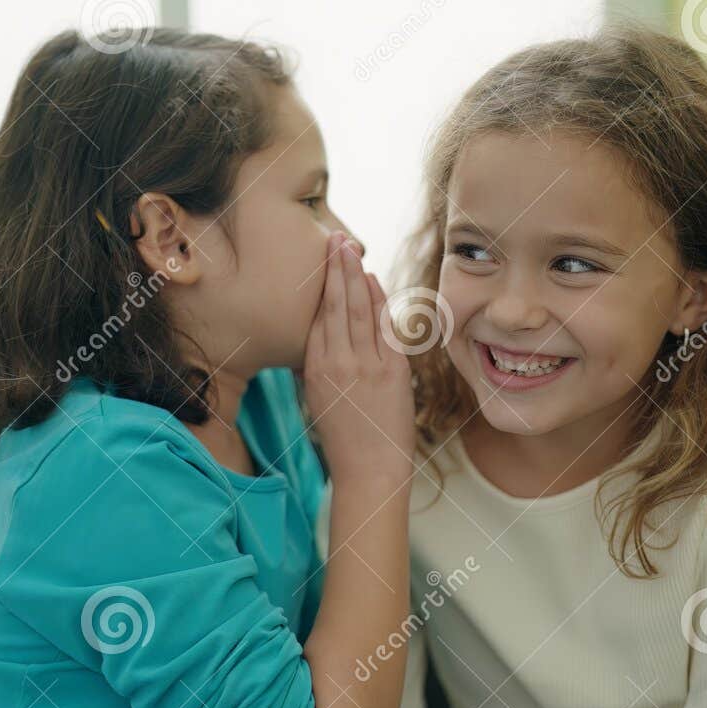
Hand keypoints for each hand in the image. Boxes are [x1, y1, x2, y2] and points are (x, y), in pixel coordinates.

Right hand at [303, 232, 415, 487]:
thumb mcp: (318, 399)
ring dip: (353, 275)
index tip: (321, 260)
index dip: (320, 285)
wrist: (370, 470)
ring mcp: (365, 366)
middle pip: (334, 305)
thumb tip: (320, 338)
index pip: (317, 316)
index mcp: (315, 369)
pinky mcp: (391, 371)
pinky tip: (372, 277)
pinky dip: (378, 299)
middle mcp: (337, 363)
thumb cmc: (344, 438)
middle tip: (332, 238)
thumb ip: (318, 366)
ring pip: (357, 309)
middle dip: (334, 269)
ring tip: (348, 247)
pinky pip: (383, 327)